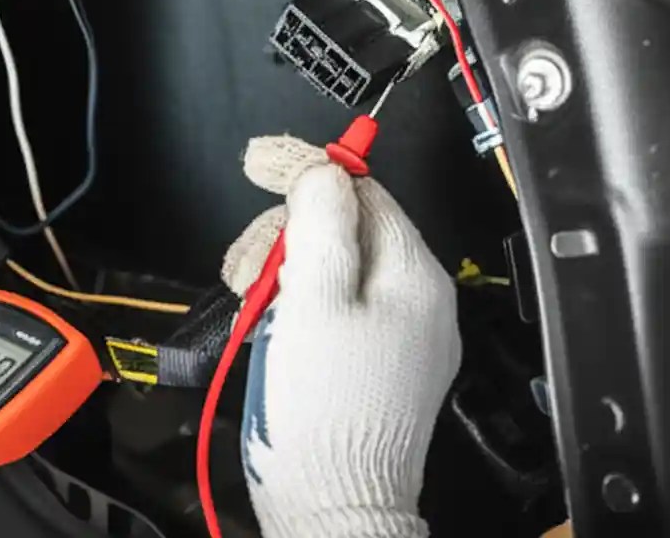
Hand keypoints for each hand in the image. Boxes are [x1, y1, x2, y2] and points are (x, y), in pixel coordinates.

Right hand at [223, 136, 461, 537]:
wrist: (333, 502)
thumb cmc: (323, 411)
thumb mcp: (311, 300)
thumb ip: (320, 226)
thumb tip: (325, 171)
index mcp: (413, 276)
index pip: (363, 191)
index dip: (307, 176)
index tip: (261, 166)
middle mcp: (420, 302)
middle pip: (347, 230)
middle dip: (288, 238)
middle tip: (250, 269)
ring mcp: (403, 337)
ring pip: (337, 270)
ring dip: (286, 274)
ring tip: (256, 307)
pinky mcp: (381, 366)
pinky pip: (340, 311)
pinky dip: (300, 308)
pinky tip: (275, 328)